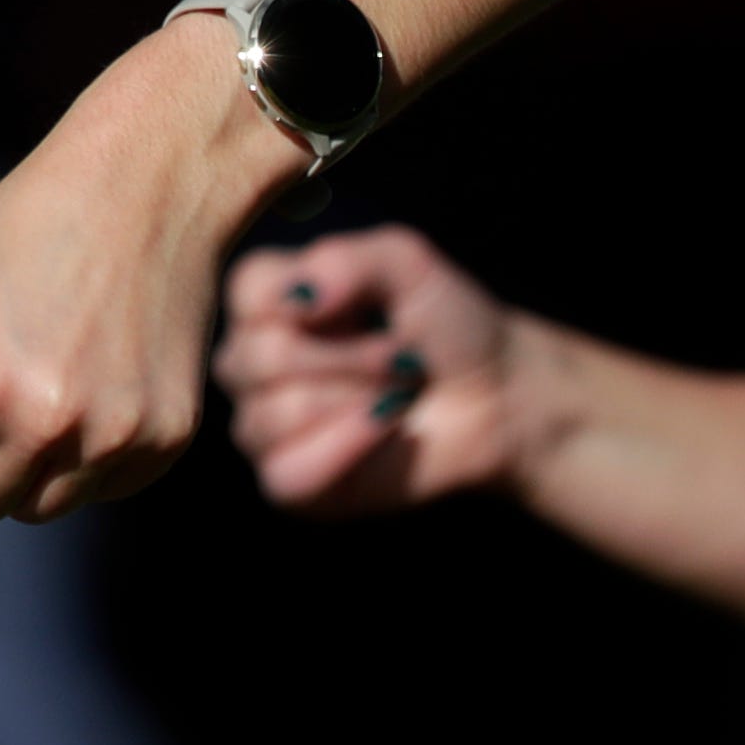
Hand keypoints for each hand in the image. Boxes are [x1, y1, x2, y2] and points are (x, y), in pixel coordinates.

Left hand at [0, 11, 295, 577]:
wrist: (151, 183)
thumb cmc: (28, 233)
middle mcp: (45, 424)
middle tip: (1, 369)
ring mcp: (114, 438)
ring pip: (37, 508)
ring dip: (29, 462)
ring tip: (52, 366)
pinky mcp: (166, 443)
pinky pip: (99, 490)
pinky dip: (88, 454)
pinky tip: (99, 375)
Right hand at [217, 225, 529, 512]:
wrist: (495, 395)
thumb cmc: (446, 321)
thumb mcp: (404, 261)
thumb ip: (342, 259)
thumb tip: (296, 302)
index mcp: (268, 299)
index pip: (249, 292)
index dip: (318, 300)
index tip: (369, 307)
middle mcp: (251, 361)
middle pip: (259, 359)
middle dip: (349, 358)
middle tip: (400, 358)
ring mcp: (264, 425)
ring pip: (273, 418)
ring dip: (354, 402)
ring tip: (393, 396)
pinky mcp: (291, 484)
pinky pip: (288, 475)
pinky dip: (344, 450)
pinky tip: (382, 430)